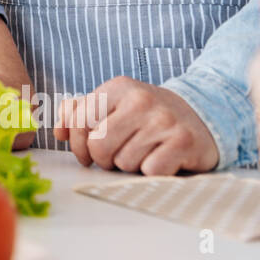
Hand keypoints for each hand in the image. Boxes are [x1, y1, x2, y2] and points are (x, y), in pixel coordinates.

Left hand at [52, 76, 218, 174]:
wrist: (201, 116)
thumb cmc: (147, 116)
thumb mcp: (113, 105)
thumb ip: (80, 113)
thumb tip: (59, 130)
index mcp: (119, 87)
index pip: (80, 121)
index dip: (78, 144)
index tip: (88, 152)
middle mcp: (141, 100)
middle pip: (99, 145)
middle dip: (104, 159)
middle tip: (117, 155)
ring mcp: (164, 120)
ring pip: (123, 162)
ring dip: (130, 165)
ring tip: (144, 152)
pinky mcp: (184, 142)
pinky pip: (150, 171)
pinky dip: (152, 172)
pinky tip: (161, 159)